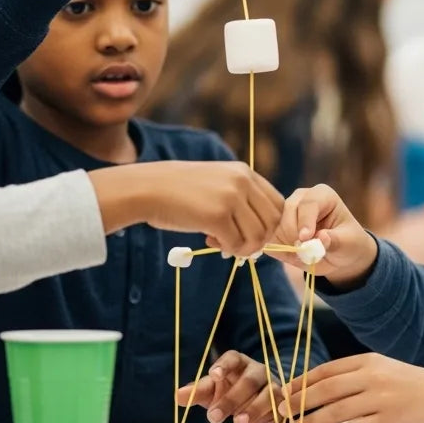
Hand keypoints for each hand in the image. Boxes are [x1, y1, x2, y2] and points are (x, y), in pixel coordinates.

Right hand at [131, 161, 284, 257]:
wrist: (146, 189)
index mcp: (244, 172)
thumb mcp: (216, 182)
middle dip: (258, 239)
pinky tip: (210, 241)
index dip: (268, 224)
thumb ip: (240, 198)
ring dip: (243, 247)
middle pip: (272, 223)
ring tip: (221, 242)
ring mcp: (230, 198)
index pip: (277, 204)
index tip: (249, 232)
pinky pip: (237, 244)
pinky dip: (228, 250)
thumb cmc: (178, 191)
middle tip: (235, 242)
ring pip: (257, 237)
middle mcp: (242, 182)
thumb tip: (262, 233)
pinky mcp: (217, 216)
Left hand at [176, 350, 284, 422]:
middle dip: (232, 398)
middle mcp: (258, 371)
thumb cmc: (230, 392)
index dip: (223, 365)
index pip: (232, 358)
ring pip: (269, 393)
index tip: (213, 375)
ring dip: (254, 408)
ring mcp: (273, 386)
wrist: (256, 402)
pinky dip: (271, 417)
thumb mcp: (212, 392)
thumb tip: (178, 396)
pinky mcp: (282, 403)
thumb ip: (196, 392)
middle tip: (214, 416)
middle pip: (250, 380)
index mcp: (239, 363)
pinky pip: (281, 409)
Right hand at [271, 185, 378, 287]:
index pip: (309, 203)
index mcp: (322, 195)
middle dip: (294, 232)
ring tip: (306, 255)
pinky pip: (271, 239)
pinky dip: (280, 250)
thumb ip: (335, 241)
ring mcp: (287, 213)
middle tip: (304, 251)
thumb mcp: (348, 243)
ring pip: (277, 225)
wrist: (340, 255)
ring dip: (287, 244)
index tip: (305, 238)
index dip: (305, 220)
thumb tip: (321, 238)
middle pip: (289, 210)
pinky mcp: (277, 229)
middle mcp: (301, 198)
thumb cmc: (347, 243)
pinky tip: (295, 256)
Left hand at [277, 353, 423, 422]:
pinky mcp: (387, 421)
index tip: (285, 392)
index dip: (302, 382)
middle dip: (299, 402)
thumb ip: (358, 377)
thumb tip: (323, 390)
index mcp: (369, 362)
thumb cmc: (416, 387)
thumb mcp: (386, 371)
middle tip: (281, 412)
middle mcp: (372, 377)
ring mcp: (379, 399)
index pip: (327, 370)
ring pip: (334, 411)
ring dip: (310, 421)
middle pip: (325, 389)